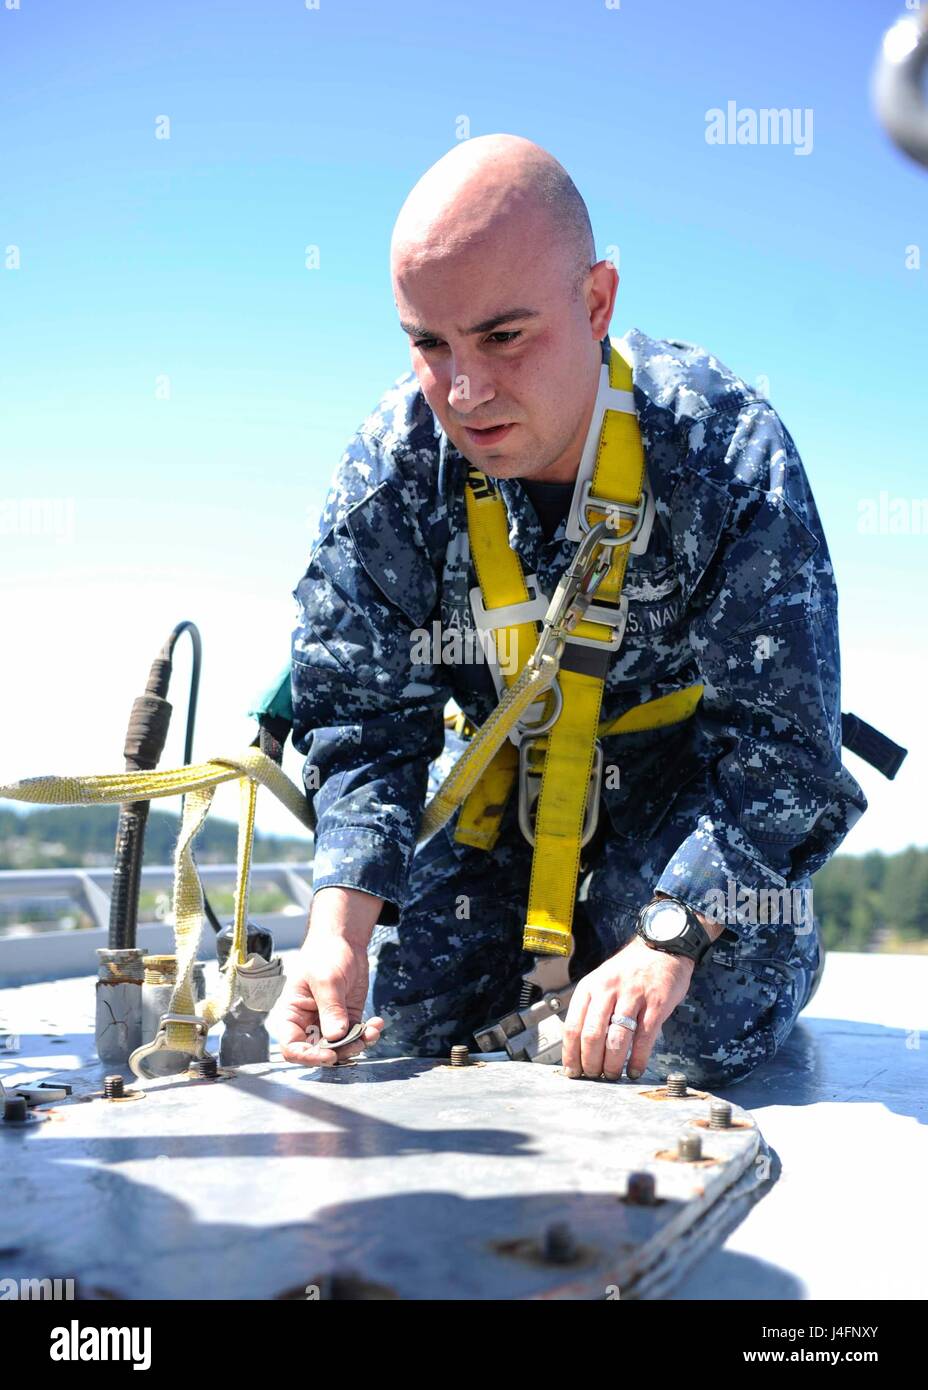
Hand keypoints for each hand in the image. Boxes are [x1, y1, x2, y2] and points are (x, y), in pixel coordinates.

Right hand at [279, 887, 385, 1065]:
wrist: (345, 941)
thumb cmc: (326, 954)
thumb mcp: (327, 980)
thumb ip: (331, 1008)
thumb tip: (337, 1036)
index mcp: (293, 1013)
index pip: (291, 1046)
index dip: (307, 1057)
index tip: (329, 1056)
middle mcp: (309, 1022)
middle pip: (318, 1052)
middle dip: (340, 1052)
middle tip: (358, 1042)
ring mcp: (329, 1022)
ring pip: (341, 1048)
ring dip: (358, 1044)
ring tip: (372, 1031)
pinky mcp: (348, 1019)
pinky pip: (357, 1036)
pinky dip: (368, 1034)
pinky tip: (377, 1023)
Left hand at [561, 935, 694, 1080]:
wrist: (661, 947)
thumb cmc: (629, 969)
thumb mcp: (601, 980)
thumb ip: (590, 1007)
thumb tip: (578, 1046)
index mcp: (590, 986)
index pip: (573, 1025)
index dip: (571, 1053)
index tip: (572, 1070)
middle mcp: (608, 990)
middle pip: (592, 1035)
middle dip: (590, 1063)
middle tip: (593, 1076)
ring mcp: (633, 997)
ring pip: (616, 1039)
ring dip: (612, 1064)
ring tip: (611, 1075)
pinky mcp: (656, 1005)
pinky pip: (643, 1039)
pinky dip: (637, 1060)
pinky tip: (633, 1070)